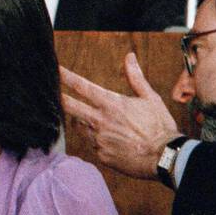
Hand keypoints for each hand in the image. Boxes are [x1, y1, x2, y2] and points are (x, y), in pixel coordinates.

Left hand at [60, 52, 180, 180]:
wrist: (165, 157)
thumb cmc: (160, 126)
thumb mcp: (150, 98)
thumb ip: (135, 77)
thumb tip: (129, 56)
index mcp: (111, 104)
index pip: (82, 87)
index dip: (66, 77)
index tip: (55, 70)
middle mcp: (100, 121)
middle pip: (70, 107)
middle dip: (59, 99)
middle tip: (50, 93)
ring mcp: (99, 140)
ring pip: (82, 127)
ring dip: (86, 122)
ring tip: (105, 123)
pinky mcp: (101, 156)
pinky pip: (93, 144)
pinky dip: (98, 140)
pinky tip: (114, 140)